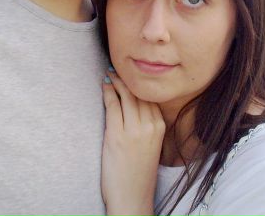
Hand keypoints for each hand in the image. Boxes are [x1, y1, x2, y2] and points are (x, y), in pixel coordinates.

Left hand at [102, 70, 165, 215]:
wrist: (132, 198)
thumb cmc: (139, 172)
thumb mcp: (151, 144)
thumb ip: (147, 123)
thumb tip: (136, 103)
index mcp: (160, 127)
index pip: (149, 95)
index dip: (139, 82)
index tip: (131, 73)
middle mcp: (149, 126)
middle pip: (138, 92)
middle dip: (127, 78)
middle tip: (117, 67)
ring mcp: (133, 130)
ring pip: (126, 95)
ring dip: (116, 81)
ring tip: (109, 73)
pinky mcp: (116, 136)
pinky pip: (112, 105)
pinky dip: (107, 92)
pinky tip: (104, 86)